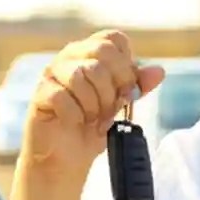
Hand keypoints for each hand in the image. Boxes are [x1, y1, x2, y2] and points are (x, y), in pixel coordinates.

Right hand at [21, 29, 164, 178]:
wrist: (66, 160)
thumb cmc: (91, 129)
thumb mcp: (120, 106)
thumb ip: (136, 86)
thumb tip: (159, 71)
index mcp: (90, 54)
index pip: (113, 39)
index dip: (126, 65)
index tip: (126, 90)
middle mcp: (69, 58)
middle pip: (101, 51)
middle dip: (113, 85)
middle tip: (111, 108)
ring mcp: (52, 75)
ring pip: (82, 74)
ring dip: (95, 103)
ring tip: (95, 119)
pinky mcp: (40, 95)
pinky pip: (63, 96)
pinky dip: (77, 114)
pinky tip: (78, 122)